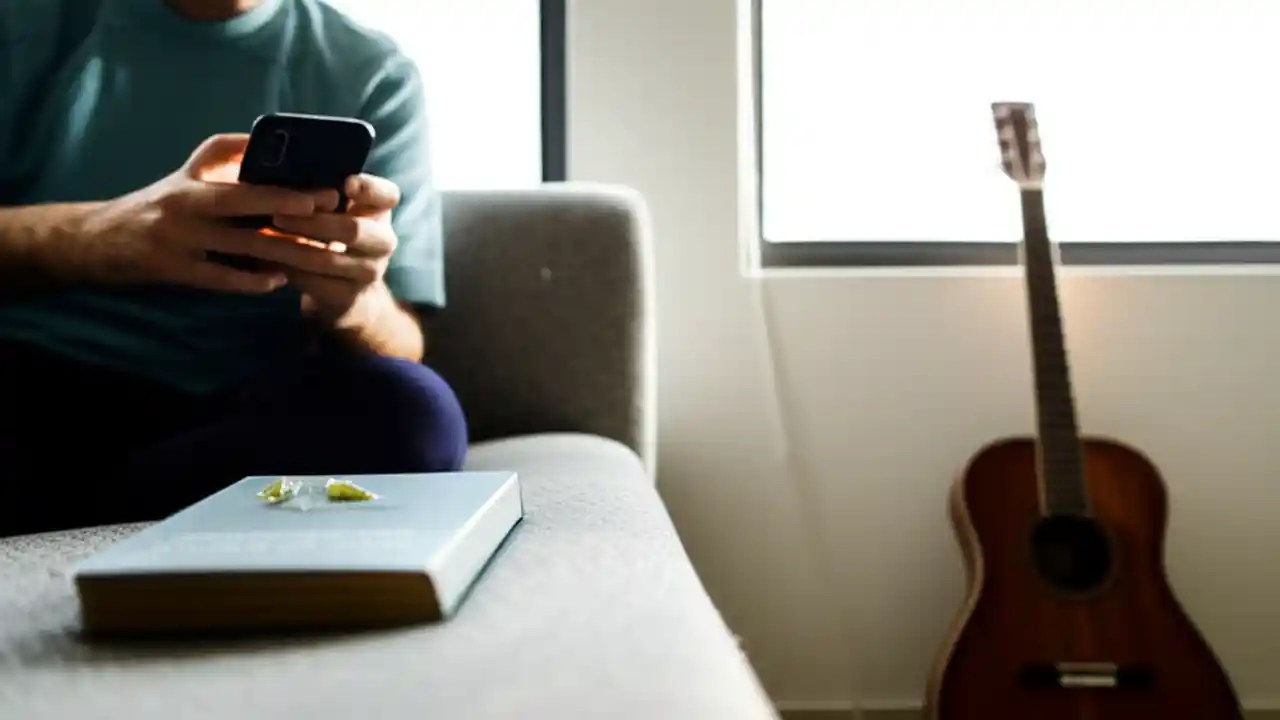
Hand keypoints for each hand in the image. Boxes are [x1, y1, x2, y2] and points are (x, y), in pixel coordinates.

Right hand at [70, 133, 331, 292]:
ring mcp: (179, 240)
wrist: (101, 240)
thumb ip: (225, 156)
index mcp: (192, 181)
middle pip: (246, 204)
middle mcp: (185, 206)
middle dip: (292, 209)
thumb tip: (268, 142)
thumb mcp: (187, 175)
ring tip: (321, 253)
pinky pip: (221, 278)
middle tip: (333, 215)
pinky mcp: (174, 271)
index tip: (325, 188)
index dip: (285, 181)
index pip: (243, 173)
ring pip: (242, 245)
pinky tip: (280, 280)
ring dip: (285, 250)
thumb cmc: (159, 204)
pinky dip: (252, 281)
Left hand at [264, 173, 401, 322]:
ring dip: (291, 248)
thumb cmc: (331, 233)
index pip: (387, 195)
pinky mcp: (349, 296)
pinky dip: (288, 271)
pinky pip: (315, 284)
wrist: (346, 289)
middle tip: (278, 216)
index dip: (369, 189)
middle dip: (313, 223)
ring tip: (261, 238)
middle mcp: (383, 241)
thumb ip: (319, 189)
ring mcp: (369, 272)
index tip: (346, 183)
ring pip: (330, 259)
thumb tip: (277, 164)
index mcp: (380, 211)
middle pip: (354, 230)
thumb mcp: (335, 209)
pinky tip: (266, 261)